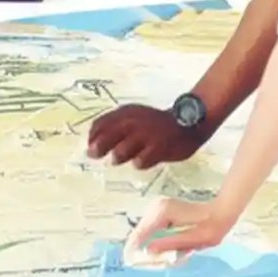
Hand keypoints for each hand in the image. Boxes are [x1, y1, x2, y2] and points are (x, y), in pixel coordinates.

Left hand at [86, 104, 208, 168]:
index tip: (89, 146)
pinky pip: (142, 161)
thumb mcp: (134, 117)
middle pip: (107, 137)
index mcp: (126, 113)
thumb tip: (93, 143)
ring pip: (122, 151)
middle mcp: (133, 122)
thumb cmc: (156, 124)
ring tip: (117, 159)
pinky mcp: (159, 148)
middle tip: (94, 155)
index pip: (100, 124)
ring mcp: (146, 135)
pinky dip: (138, 163)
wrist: (188, 122)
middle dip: (98, 148)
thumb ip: (116, 127)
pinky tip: (139, 162)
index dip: (92, 136)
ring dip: (117, 157)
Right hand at [127, 197, 235, 262]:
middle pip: (140, 230)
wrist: (219, 213)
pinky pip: (150, 226)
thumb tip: (148, 251)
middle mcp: (157, 206)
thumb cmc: (210, 228)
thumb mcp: (192, 240)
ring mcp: (158, 206)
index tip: (130, 260)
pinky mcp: (161, 209)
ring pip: (144, 228)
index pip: (141, 232)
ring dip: (145, 241)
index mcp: (163, 212)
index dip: (135, 247)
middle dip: (140, 246)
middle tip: (143, 262)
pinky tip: (158, 245)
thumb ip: (169, 244)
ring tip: (152, 256)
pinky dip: (151, 236)